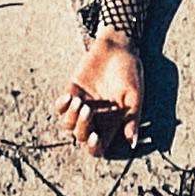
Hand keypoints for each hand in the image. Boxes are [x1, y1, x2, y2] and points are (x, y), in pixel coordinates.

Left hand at [58, 33, 143, 157]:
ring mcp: (82, 106)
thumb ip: (132, 118)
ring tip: (80, 101)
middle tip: (88, 110)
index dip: (94, 148)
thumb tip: (132, 142)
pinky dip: (62, 106)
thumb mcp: (135, 95)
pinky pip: (60, 108)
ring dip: (72, 118)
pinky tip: (70, 96)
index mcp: (111, 123)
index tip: (95, 137)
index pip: (99, 146)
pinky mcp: (72, 92)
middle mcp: (95, 118)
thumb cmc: (130, 71)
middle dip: (82, 128)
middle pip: (81, 137)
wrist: (118, 47)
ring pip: (68, 125)